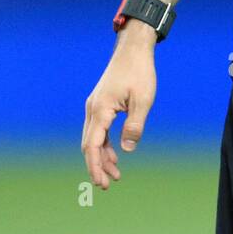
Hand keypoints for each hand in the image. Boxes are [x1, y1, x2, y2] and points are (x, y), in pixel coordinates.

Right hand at [82, 32, 156, 190]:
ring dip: (102, 156)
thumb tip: (127, 150)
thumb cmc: (139, 72)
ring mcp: (95, 105)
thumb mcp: (143, 100)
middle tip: (108, 184)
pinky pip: (98, 129)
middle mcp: (93, 109)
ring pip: (93, 138)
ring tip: (116, 173)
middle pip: (89, 145)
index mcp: (101, 109)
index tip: (102, 183)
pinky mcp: (100, 103)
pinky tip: (115, 153)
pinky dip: (104, 144)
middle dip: (97, 166)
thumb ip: (134, 125)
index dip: (96, 167)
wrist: (133, 49)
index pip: (93, 146)